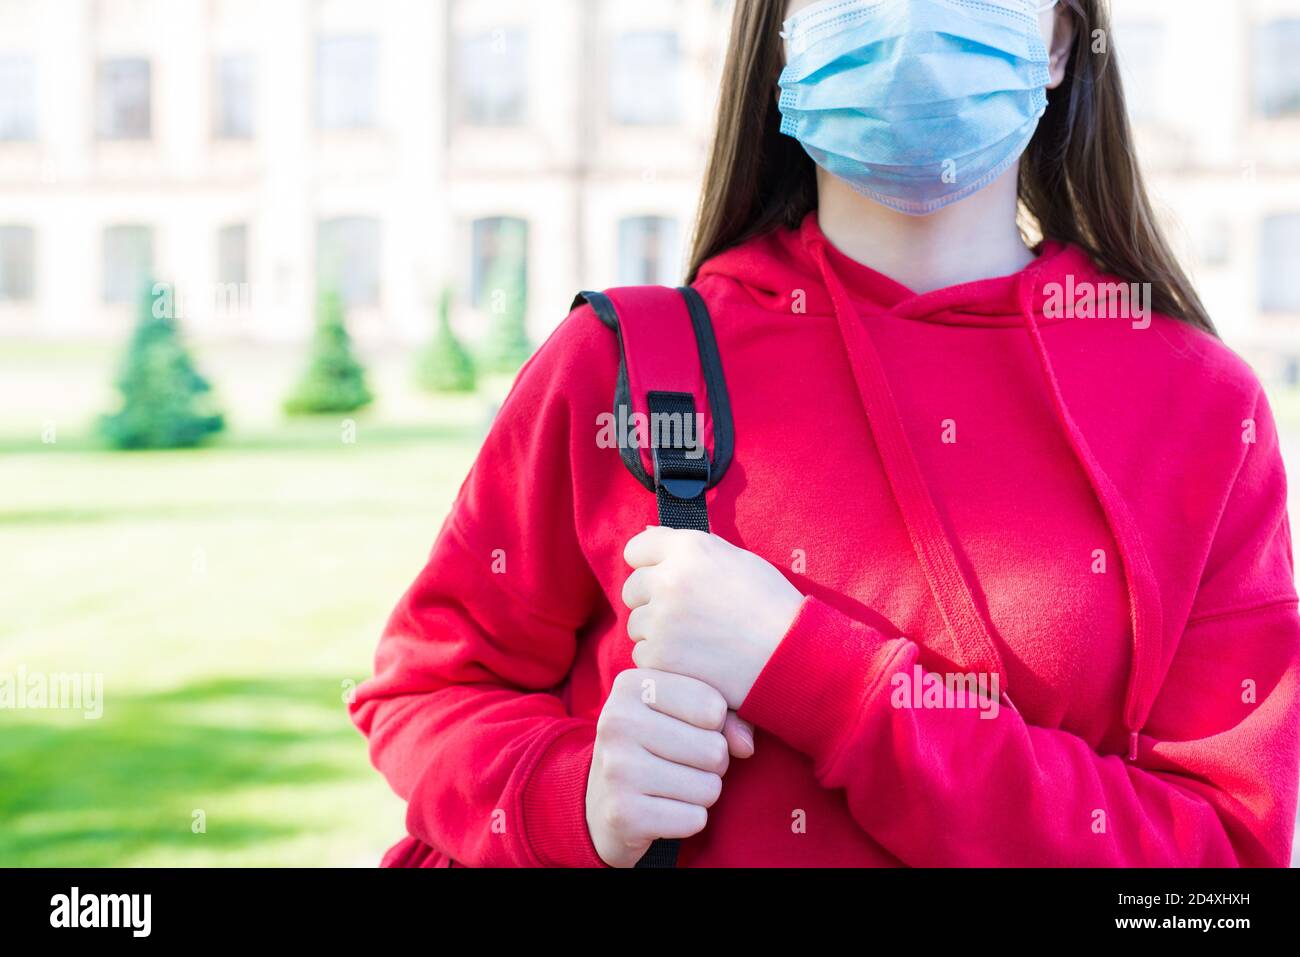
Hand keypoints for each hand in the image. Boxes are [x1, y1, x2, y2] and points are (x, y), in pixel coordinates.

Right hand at [586, 668, 754, 867]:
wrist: (602, 801)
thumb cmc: (656, 746)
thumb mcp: (683, 714)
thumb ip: (726, 715)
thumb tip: (746, 746)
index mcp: (631, 684)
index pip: (713, 705)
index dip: (717, 725)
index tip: (691, 729)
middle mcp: (617, 721)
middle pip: (714, 749)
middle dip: (713, 763)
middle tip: (685, 764)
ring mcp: (616, 768)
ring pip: (708, 787)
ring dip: (702, 793)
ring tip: (674, 786)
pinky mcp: (622, 814)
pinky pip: (694, 819)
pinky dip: (689, 820)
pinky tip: (663, 810)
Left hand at [622, 527, 804, 709]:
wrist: (790, 656)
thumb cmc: (769, 605)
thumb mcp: (735, 559)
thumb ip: (688, 547)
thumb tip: (647, 535)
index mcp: (688, 548)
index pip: (636, 549)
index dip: (649, 565)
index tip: (664, 578)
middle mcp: (669, 579)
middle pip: (632, 589)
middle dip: (651, 601)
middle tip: (686, 616)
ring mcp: (661, 619)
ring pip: (636, 624)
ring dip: (657, 633)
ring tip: (695, 640)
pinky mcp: (659, 656)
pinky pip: (642, 655)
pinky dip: (662, 661)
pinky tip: (692, 661)